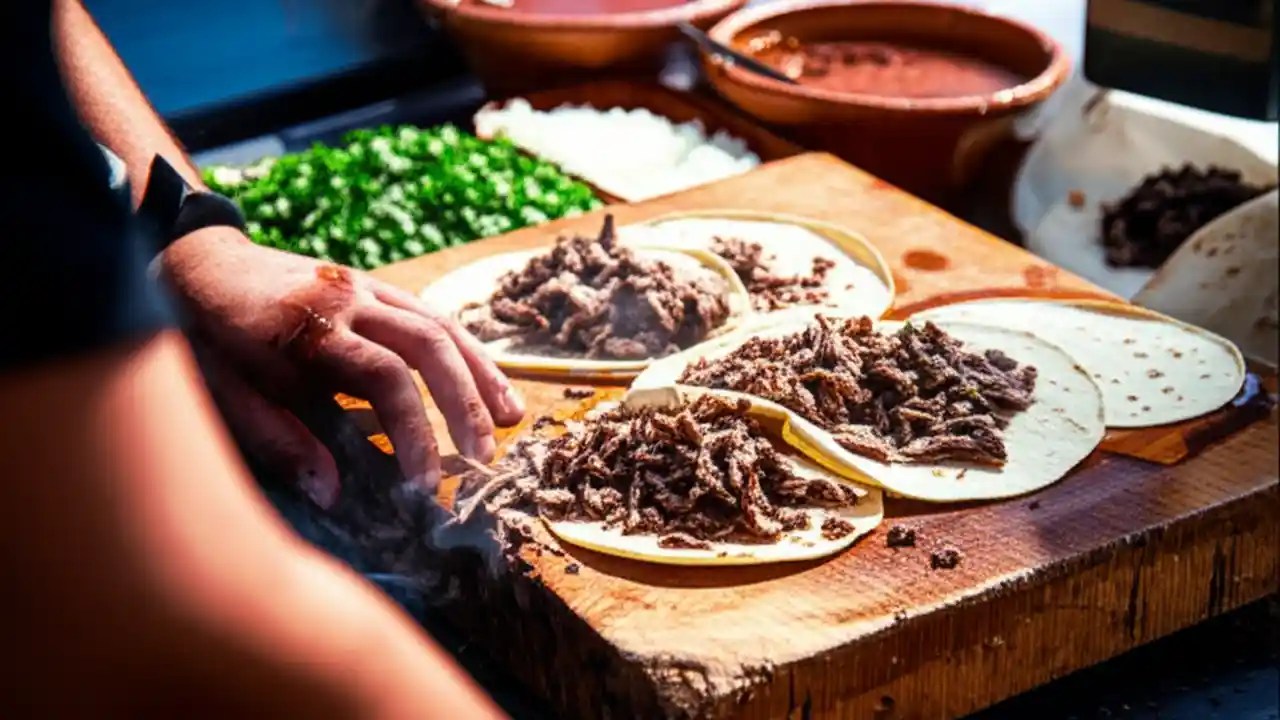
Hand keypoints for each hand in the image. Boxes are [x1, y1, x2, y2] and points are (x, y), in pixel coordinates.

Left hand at [160, 228, 524, 505]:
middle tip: (484, 457)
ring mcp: (365, 287)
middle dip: (465, 403)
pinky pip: (432, 315)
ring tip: (511, 420)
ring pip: (441, 324)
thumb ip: (281, 442)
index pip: (386, 380)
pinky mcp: (373, 287)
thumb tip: (336, 495)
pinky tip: (486, 380)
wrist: (190, 261)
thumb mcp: (225, 396)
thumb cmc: (202, 338)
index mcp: (309, 329)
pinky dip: (465, 350)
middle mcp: (347, 300)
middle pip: (429, 344)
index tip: (424, 487)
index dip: (414, 436)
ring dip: (480, 373)